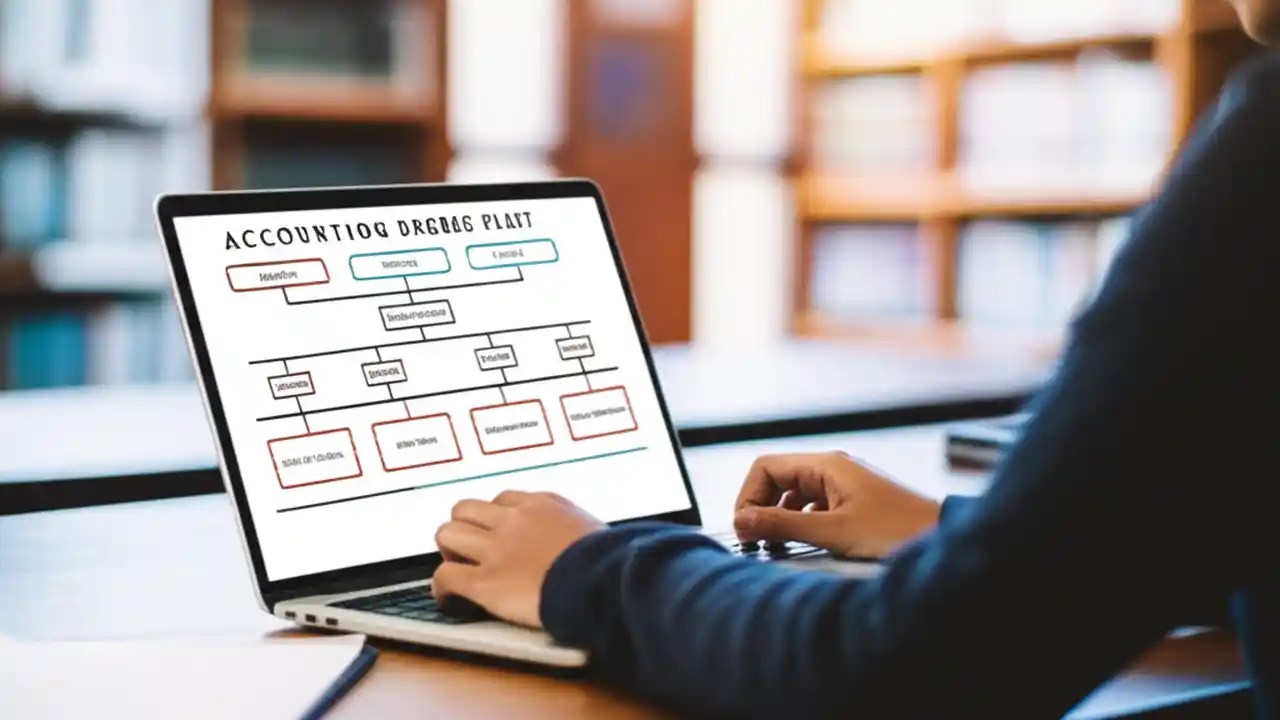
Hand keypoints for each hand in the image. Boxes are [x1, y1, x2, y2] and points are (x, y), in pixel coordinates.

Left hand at [432, 490, 604, 627]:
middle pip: (464, 509)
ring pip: (446, 534)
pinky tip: (451, 598)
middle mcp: (513, 520)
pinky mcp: (486, 582)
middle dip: (465, 529)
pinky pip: (445, 576)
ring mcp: (496, 549)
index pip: (502, 500)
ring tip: (459, 568)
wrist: (605, 581)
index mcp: (541, 504)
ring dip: (449, 552)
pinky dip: (443, 588)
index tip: (498, 533)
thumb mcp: (596, 530)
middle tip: (472, 550)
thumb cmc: (612, 561)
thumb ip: (575, 528)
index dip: (495, 518)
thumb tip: (583, 539)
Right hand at [734, 452, 940, 558]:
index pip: (765, 467)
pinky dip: (799, 522)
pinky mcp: (853, 501)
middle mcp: (832, 468)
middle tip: (755, 540)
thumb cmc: (896, 532)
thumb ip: (783, 525)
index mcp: (826, 465)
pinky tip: (804, 544)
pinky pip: (812, 505)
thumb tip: (742, 521)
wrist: (941, 540)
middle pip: (777, 478)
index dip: (748, 497)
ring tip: (776, 545)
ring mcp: (843, 484)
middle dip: (761, 507)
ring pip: (794, 494)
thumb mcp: (832, 532)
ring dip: (779, 516)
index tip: (745, 528)